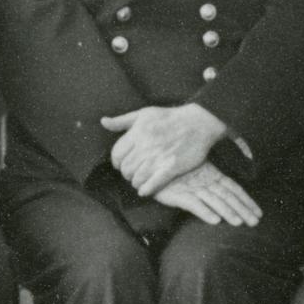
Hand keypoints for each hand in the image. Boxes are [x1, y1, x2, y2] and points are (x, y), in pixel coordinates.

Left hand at [101, 103, 229, 197]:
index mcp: (138, 132)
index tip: (121, 164)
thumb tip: (103, 122)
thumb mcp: (144, 114)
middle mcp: (146, 145)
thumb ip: (122, 120)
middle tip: (131, 173)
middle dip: (126, 173)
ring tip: (139, 180)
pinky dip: (146, 189)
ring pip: (137, 178)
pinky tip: (145, 190)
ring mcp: (159, 157)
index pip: (117, 154)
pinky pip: (153, 184)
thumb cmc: (170, 118)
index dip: (116, 162)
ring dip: (136, 182)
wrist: (199, 122)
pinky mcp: (172, 167)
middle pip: (126, 168)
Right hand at [152, 162, 262, 227]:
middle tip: (255, 222)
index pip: (234, 188)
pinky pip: (193, 204)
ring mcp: (192, 188)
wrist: (151, 165)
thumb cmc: (176, 169)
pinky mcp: (178, 194)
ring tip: (239, 223)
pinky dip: (204, 211)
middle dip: (243, 209)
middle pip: (228, 196)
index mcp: (212, 174)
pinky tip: (214, 220)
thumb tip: (226, 190)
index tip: (259, 213)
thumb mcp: (196, 171)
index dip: (247, 200)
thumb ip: (211, 179)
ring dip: (227, 212)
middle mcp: (205, 181)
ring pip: (214, 201)